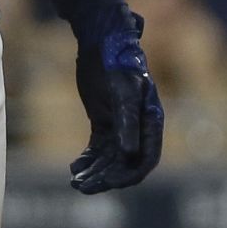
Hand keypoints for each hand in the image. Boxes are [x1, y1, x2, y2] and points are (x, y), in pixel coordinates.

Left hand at [70, 7, 163, 191]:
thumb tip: (129, 155)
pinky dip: (88, 159)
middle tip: (81, 186)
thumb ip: (126, 123)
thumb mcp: (121, 92)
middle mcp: (139, 126)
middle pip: (126, 163)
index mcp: (151, 120)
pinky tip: (75, 167)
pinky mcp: (105, 121)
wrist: (101, 41)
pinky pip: (99, 148)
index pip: (147, 159)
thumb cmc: (116, 63)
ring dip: (94, 171)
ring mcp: (122, 124)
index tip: (107, 184)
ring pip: (110, 158)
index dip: (129, 174)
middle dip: (106, 177)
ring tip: (75, 180)